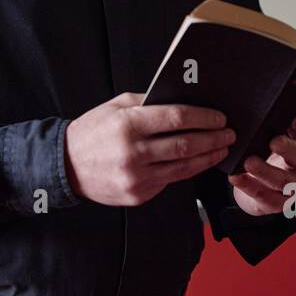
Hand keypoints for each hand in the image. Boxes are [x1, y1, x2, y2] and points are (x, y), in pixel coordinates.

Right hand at [63, 91, 235, 205]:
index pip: (176, 118)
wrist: (66, 165)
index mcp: (127, 124)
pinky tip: (197, 162)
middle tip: (229, 133)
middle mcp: (133, 152)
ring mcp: (136, 177)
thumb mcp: (116, 107)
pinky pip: (170, 180)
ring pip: (184, 168)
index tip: (219, 117)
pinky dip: (187, 170)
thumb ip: (148, 103)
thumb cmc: (93, 131)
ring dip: (208, 157)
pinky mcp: (138, 194)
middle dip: (213, 138)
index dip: (203, 117)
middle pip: (185, 145)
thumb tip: (183, 101)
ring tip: (221, 148)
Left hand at [228, 103, 295, 215]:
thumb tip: (281, 93)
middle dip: (288, 150)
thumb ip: (280, 117)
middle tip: (272, 142)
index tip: (292, 111)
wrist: (264, 185)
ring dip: (266, 171)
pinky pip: (265, 198)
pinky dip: (250, 187)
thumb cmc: (270, 152)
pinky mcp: (278, 203)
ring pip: (284, 181)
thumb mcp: (277, 132)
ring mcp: (293, 187)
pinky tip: (236, 178)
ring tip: (248, 162)